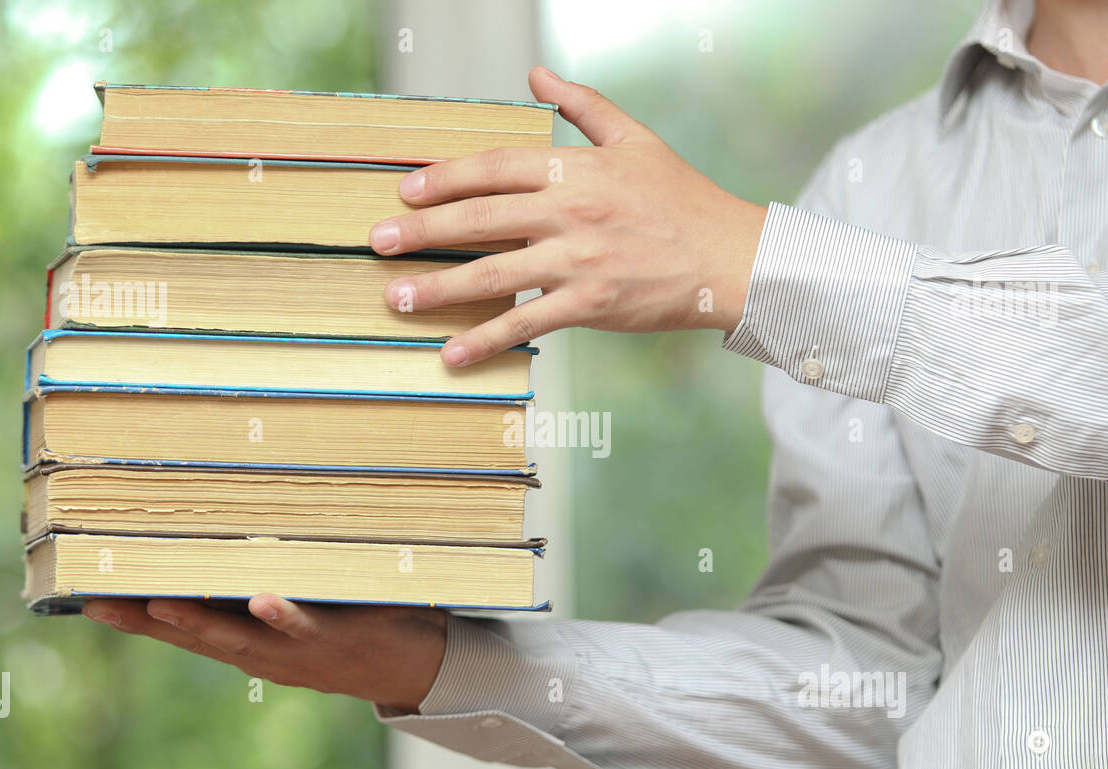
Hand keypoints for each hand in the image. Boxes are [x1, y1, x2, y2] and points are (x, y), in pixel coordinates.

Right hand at [82, 596, 447, 711]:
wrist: (416, 667)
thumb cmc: (353, 625)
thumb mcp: (300, 610)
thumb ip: (264, 578)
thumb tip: (226, 531)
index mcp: (251, 645)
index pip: (184, 632)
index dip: (136, 618)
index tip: (86, 600)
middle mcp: (265, 654)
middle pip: (197, 638)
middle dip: (147, 621)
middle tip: (98, 602)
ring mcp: (298, 649)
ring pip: (240, 638)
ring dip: (200, 623)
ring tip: (160, 602)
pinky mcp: (337, 637)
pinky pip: (307, 626)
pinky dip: (282, 616)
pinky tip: (261, 599)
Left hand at [370, 65, 767, 366]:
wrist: (729, 258)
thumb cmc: (683, 199)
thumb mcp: (636, 139)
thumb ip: (583, 107)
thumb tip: (537, 76)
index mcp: (577, 169)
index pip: (495, 168)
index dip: (445, 178)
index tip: (406, 190)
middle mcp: (571, 212)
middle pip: (480, 218)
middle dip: (422, 231)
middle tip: (379, 243)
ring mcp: (578, 261)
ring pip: (493, 273)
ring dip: (438, 287)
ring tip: (396, 297)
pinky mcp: (590, 306)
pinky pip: (527, 324)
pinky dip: (486, 340)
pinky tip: (452, 354)